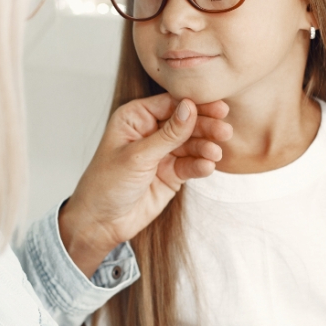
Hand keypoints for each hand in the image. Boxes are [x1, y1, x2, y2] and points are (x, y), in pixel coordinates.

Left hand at [58, 94, 231, 277]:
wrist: (101, 222)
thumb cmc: (106, 184)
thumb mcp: (137, 156)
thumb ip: (167, 134)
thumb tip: (190, 107)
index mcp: (135, 118)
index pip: (170, 104)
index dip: (194, 105)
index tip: (217, 109)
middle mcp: (151, 131)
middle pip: (185, 122)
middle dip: (205, 127)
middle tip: (224, 131)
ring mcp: (162, 153)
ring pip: (191, 144)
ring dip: (206, 147)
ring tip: (215, 153)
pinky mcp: (171, 173)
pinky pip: (190, 165)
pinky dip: (200, 165)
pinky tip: (208, 166)